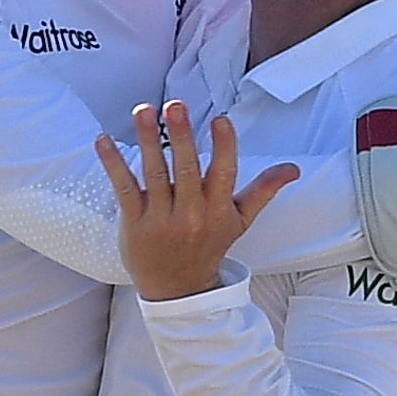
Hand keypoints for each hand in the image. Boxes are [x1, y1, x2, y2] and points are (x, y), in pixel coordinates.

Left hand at [94, 101, 299, 301]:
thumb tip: (293, 169)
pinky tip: (103, 139)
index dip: (223, 147)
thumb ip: (263, 191)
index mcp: (217, 210)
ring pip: (154, 174)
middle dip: (181, 136)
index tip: (220, 119)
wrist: (178, 290)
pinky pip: (123, 188)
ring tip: (143, 111)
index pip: (224, 174)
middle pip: (186, 170)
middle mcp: (190, 214)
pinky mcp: (134, 222)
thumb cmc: (209, 246)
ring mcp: (160, 219)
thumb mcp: (239, 221)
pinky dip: (112, 163)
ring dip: (147, 140)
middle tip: (175, 105)